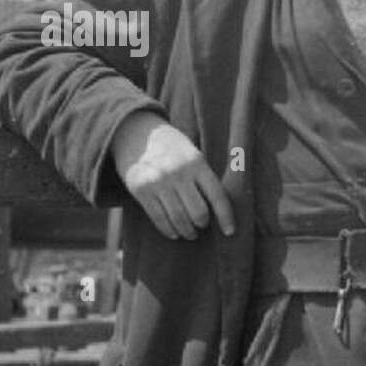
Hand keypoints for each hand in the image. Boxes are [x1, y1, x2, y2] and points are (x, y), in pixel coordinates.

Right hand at [111, 110, 235, 240]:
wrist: (135, 132)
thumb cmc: (171, 148)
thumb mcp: (192, 154)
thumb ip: (203, 177)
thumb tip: (218, 210)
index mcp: (197, 163)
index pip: (217, 196)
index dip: (226, 217)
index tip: (230, 232)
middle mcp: (178, 172)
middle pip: (198, 212)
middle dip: (202, 225)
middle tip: (202, 227)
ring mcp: (158, 182)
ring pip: (179, 219)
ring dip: (187, 231)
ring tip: (190, 234)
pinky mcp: (141, 190)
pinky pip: (158, 218)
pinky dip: (169, 230)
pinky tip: (174, 233)